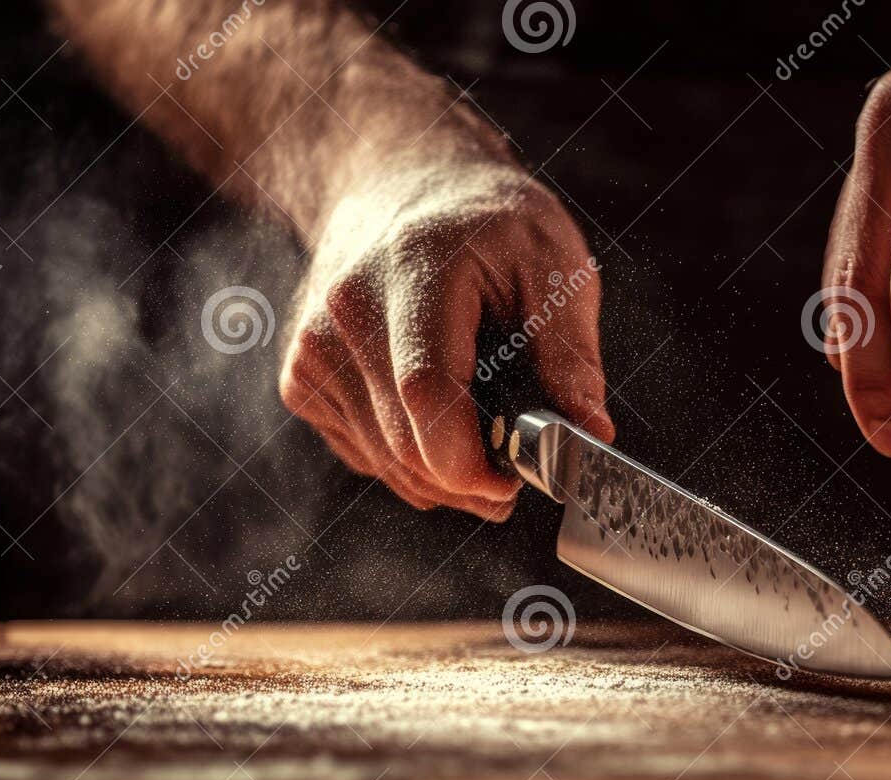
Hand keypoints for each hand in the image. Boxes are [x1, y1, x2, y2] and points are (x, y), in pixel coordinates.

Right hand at [278, 160, 614, 520]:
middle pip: (407, 444)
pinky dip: (409, 459)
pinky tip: (436, 415)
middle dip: (470, 480)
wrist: (396, 183)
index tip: (516, 484)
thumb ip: (570, 351)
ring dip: (443, 475)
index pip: (428, 391)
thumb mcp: (551, 261)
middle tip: (515, 473)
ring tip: (485, 438)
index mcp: (413, 270)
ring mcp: (314, 348)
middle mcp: (347, 310)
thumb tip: (590, 431)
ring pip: (386, 463)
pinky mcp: (300, 379)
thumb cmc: (486, 225)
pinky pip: (366, 457)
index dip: (472, 460)